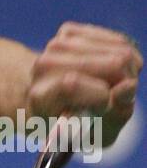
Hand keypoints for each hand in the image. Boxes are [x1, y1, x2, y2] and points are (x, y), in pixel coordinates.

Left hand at [28, 22, 140, 150]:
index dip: (101, 97)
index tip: (107, 107)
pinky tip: (112, 69)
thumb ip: (115, 115)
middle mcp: (43, 68)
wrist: (52, 101)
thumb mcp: (95, 135)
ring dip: (127, 70)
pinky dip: (124, 55)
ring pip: (120, 49)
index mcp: (41, 99)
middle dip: (123, 82)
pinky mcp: (68, 32)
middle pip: (111, 63)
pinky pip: (117, 40)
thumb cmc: (75, 125)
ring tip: (114, 85)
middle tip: (115, 96)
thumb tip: (127, 86)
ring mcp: (54, 46)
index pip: (72, 85)